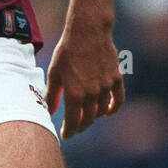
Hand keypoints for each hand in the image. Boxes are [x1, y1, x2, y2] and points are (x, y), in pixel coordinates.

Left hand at [45, 20, 124, 138]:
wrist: (88, 32)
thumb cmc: (67, 51)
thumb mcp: (55, 73)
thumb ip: (52, 95)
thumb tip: (49, 112)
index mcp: (74, 94)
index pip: (73, 122)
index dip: (69, 132)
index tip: (65, 135)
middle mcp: (92, 94)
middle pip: (88, 120)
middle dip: (80, 127)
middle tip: (74, 128)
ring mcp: (106, 87)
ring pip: (101, 111)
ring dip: (93, 117)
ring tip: (86, 116)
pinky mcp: (116, 79)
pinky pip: (118, 100)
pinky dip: (113, 109)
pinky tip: (107, 112)